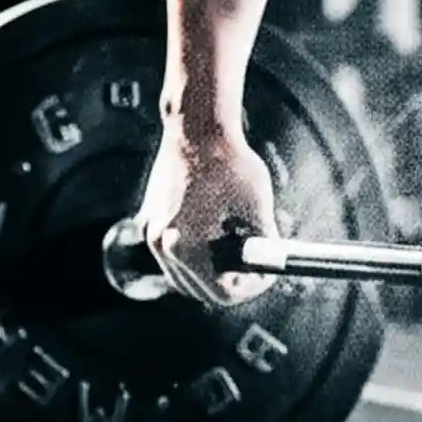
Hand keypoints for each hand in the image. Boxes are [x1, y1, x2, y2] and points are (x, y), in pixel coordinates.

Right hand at [129, 128, 279, 306]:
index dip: (249, 289)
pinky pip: (174, 251)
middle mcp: (161, 244)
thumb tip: (271, 267)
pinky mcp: (150, 218)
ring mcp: (151, 232)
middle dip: (229, 282)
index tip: (263, 275)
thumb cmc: (230, 162)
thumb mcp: (258, 210)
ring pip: (184, 274)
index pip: (221, 294)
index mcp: (186, 247)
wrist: (196, 127)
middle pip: (198, 291)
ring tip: (235, 244)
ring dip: (210, 269)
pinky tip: (215, 230)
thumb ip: (265, 248)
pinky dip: (195, 251)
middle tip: (253, 267)